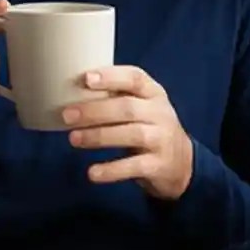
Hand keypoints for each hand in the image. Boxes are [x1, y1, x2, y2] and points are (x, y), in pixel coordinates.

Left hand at [61, 66, 193, 200]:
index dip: (111, 77)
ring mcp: (161, 139)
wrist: (182, 163)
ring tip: (73, 139)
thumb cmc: (150, 128)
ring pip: (130, 134)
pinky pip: (133, 166)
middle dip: (95, 111)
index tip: (86, 78)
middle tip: (67, 116)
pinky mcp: (158, 165)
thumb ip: (117, 98)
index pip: (135, 78)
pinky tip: (93, 172)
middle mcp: (160, 113)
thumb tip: (72, 94)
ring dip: (98, 136)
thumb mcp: (142, 107)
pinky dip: (111, 170)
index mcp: (153, 93)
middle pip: (127, 107)